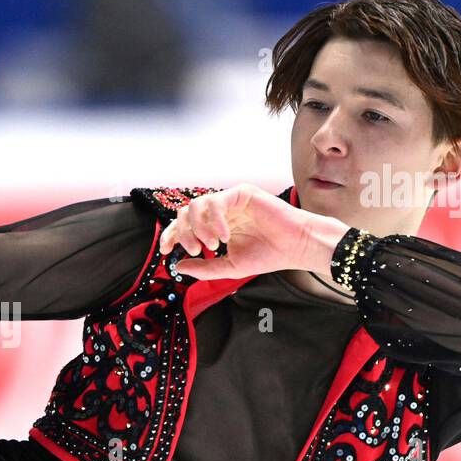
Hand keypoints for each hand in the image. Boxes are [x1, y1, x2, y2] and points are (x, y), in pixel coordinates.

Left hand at [159, 183, 348, 279]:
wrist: (295, 247)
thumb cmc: (267, 255)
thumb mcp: (229, 267)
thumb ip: (203, 267)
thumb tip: (177, 266)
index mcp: (215, 226)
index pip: (185, 226)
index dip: (171, 235)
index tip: (165, 250)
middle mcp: (220, 212)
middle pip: (185, 213)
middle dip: (183, 233)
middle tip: (193, 250)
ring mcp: (230, 201)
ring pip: (197, 205)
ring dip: (198, 227)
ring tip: (211, 244)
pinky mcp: (241, 193)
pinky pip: (217, 202)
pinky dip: (216, 220)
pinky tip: (224, 237)